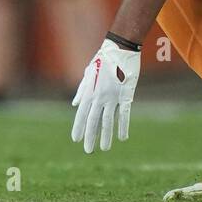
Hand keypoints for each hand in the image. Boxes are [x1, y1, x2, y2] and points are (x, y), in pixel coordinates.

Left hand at [71, 38, 140, 152]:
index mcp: (89, 91)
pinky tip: (122, 137)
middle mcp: (99, 96)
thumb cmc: (102, 61)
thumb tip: (75, 104)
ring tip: (104, 148)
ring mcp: (112, 96)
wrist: (119, 50)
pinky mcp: (126, 95)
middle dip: (90, 136)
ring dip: (106, 135)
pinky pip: (124, 113)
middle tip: (88, 150)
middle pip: (93, 120)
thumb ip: (82, 91)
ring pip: (108, 120)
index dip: (79, 127)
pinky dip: (123, 126)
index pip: (82, 114)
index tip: (76, 139)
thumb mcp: (88, 74)